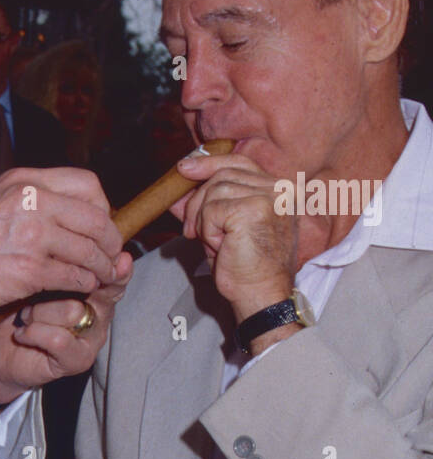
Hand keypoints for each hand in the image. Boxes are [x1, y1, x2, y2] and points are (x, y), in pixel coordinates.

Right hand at [0, 167, 123, 317]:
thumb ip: (28, 201)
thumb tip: (64, 213)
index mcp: (24, 181)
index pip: (88, 184)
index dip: (103, 208)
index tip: (100, 225)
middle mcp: (32, 201)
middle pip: (97, 218)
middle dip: (110, 241)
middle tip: (109, 255)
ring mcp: (32, 235)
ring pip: (91, 249)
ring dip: (101, 266)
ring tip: (99, 275)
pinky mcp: (29, 269)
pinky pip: (76, 276)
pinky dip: (84, 284)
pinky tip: (79, 287)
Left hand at [0, 252, 132, 403]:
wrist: (0, 352)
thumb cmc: (20, 310)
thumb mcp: (38, 280)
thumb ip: (59, 265)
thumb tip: (71, 237)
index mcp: (96, 292)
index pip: (114, 277)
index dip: (116, 269)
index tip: (117, 259)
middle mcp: (100, 316)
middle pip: (91, 289)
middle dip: (53, 287)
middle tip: (30, 295)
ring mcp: (91, 340)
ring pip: (72, 312)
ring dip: (38, 313)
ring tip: (25, 317)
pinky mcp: (77, 360)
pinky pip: (59, 339)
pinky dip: (34, 333)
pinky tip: (22, 334)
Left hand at [172, 153, 296, 322]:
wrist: (260, 296)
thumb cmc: (246, 269)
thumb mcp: (221, 229)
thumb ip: (204, 206)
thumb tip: (178, 193)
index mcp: (280, 190)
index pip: (240, 161)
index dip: (209, 162)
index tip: (183, 168)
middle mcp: (281, 189)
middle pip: (223, 174)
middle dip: (198, 200)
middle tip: (192, 231)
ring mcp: (271, 196)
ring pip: (214, 191)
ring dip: (203, 220)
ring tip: (215, 243)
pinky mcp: (255, 208)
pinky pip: (212, 209)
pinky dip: (207, 230)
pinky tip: (221, 246)